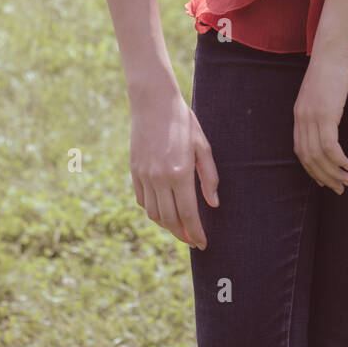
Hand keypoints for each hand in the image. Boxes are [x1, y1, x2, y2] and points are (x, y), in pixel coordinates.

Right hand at [130, 85, 218, 249]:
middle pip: (169, 219)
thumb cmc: (182, 121)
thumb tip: (213, 204)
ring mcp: (144, 175)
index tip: (203, 244)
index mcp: (179, 173)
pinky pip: (142, 200)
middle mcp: (159, 178)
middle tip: (193, 241)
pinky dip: (153, 211)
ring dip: (167, 225)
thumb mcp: (202, 146)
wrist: (153, 102)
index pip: (188, 214)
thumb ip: (209, 177)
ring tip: (179, 227)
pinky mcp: (134, 171)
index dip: (196, 232)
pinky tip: (163, 209)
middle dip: (182, 234)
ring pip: (154, 213)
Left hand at [293, 41, 347, 192]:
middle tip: (339, 188)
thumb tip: (330, 123)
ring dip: (333, 172)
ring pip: (319, 155)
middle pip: (308, 158)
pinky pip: (330, 145)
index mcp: (299, 115)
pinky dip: (338, 159)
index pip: (300, 151)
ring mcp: (312, 116)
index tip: (325, 180)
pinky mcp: (326, 112)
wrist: (331, 49)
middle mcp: (302, 118)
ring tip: (347, 181)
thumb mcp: (321, 93)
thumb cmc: (330, 67)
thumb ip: (321, 109)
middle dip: (324, 177)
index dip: (312, 169)